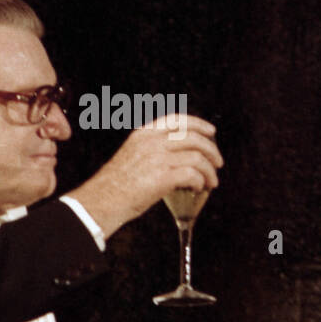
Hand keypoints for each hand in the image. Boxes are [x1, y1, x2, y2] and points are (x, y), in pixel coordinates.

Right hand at [68, 114, 221, 238]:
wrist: (101, 201)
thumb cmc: (117, 185)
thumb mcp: (133, 155)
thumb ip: (154, 149)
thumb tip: (182, 155)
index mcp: (144, 134)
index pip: (177, 120)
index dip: (198, 124)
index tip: (211, 131)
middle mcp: (151, 142)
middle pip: (194, 138)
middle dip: (211, 151)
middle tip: (218, 164)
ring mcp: (157, 158)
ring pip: (198, 157)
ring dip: (209, 171)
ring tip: (211, 182)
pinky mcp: (163, 176)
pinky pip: (193, 174)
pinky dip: (200, 182)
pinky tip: (197, 189)